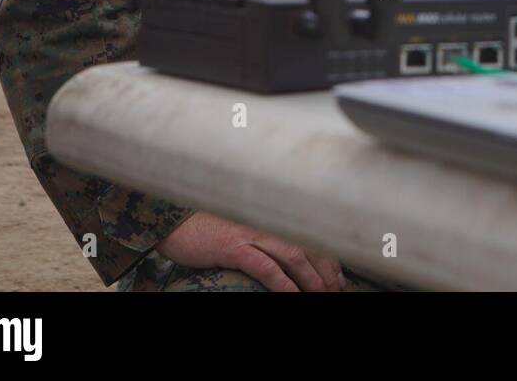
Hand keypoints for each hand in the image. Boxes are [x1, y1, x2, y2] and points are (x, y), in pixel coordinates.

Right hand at [156, 211, 347, 291]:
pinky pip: (265, 266)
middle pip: (309, 247)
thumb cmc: (212, 233)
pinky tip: (293, 295)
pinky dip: (282, 282)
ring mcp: (252, 234)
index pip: (311, 238)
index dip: (329, 259)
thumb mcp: (246, 236)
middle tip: (336, 289)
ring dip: (312, 278)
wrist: (177, 225)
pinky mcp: (234, 247)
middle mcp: (268, 223)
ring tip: (322, 294)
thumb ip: (270, 244)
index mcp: (273, 221)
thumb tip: (295, 262)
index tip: (340, 278)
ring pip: (294, 256)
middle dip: (326, 271)